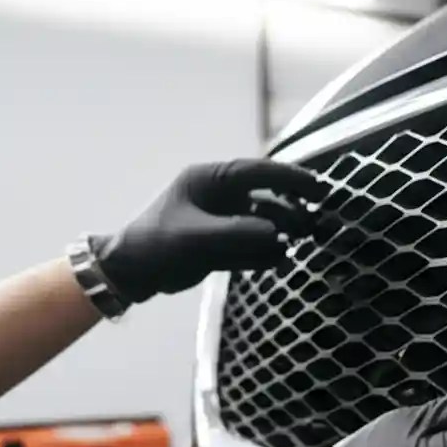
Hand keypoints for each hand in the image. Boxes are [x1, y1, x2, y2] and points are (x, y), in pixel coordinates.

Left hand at [94, 159, 331, 303]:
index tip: (317, 186)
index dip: (289, 177)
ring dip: (282, 232)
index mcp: (209, 180)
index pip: (256, 172)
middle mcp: (219, 197)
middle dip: (291, 208)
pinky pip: (252, 245)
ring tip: (300, 242)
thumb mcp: (194, 238)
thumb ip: (236, 233)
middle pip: (265, 196)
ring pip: (262, 222)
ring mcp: (222, 221)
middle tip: (317, 218)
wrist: (130, 274)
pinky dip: (266, 252)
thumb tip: (275, 233)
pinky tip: (279, 259)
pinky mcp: (222, 245)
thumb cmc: (154, 245)